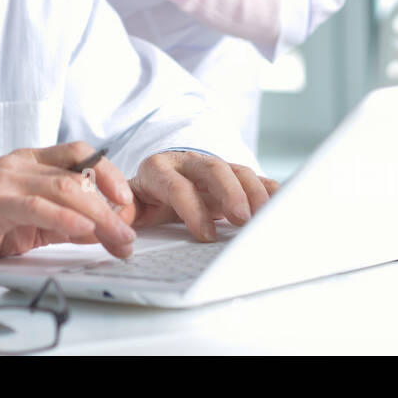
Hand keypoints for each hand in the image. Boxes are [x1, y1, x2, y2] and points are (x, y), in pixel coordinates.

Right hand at [0, 142, 136, 271]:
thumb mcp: (28, 222)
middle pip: (80, 169)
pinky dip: (66, 218)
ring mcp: (7, 179)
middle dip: (112, 199)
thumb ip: (63, 221)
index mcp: (29, 162)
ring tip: (117, 237)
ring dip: (99, 215)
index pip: (80, 155)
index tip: (128, 203)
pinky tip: (83, 230)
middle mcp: (20, 164)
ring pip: (66, 188)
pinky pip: (39, 206)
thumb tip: (103, 229)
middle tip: (129, 229)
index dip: (109, 174)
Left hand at [124, 151, 280, 241]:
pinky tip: (282, 203)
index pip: (176, 185)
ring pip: (236, 170)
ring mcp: (213, 167)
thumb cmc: (145, 198)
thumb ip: (123, 214)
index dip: (192, 209)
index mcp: (159, 169)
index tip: (204, 235)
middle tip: (241, 219)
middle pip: (212, 169)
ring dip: (253, 192)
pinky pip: (255, 178)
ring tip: (265, 216)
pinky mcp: (233, 176)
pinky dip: (269, 190)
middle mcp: (188, 162)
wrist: (159, 179)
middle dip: (228, 193)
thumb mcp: (129, 206)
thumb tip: (116, 224)